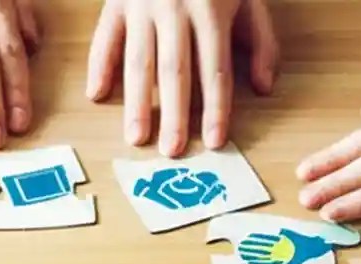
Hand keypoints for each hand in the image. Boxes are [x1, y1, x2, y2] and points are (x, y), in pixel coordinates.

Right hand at [87, 0, 278, 156]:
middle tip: (171, 151)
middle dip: (173, 114)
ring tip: (136, 137)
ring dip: (136, 102)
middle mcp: (174, 9)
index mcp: (211, 10)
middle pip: (175, 71)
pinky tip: (97, 94)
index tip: (214, 141)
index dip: (216, 108)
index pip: (215, 69)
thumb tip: (264, 88)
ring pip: (138, 61)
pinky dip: (99, 65)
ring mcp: (141, 6)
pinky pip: (105, 38)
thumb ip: (262, 42)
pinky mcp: (116, 3)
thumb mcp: (248, 0)